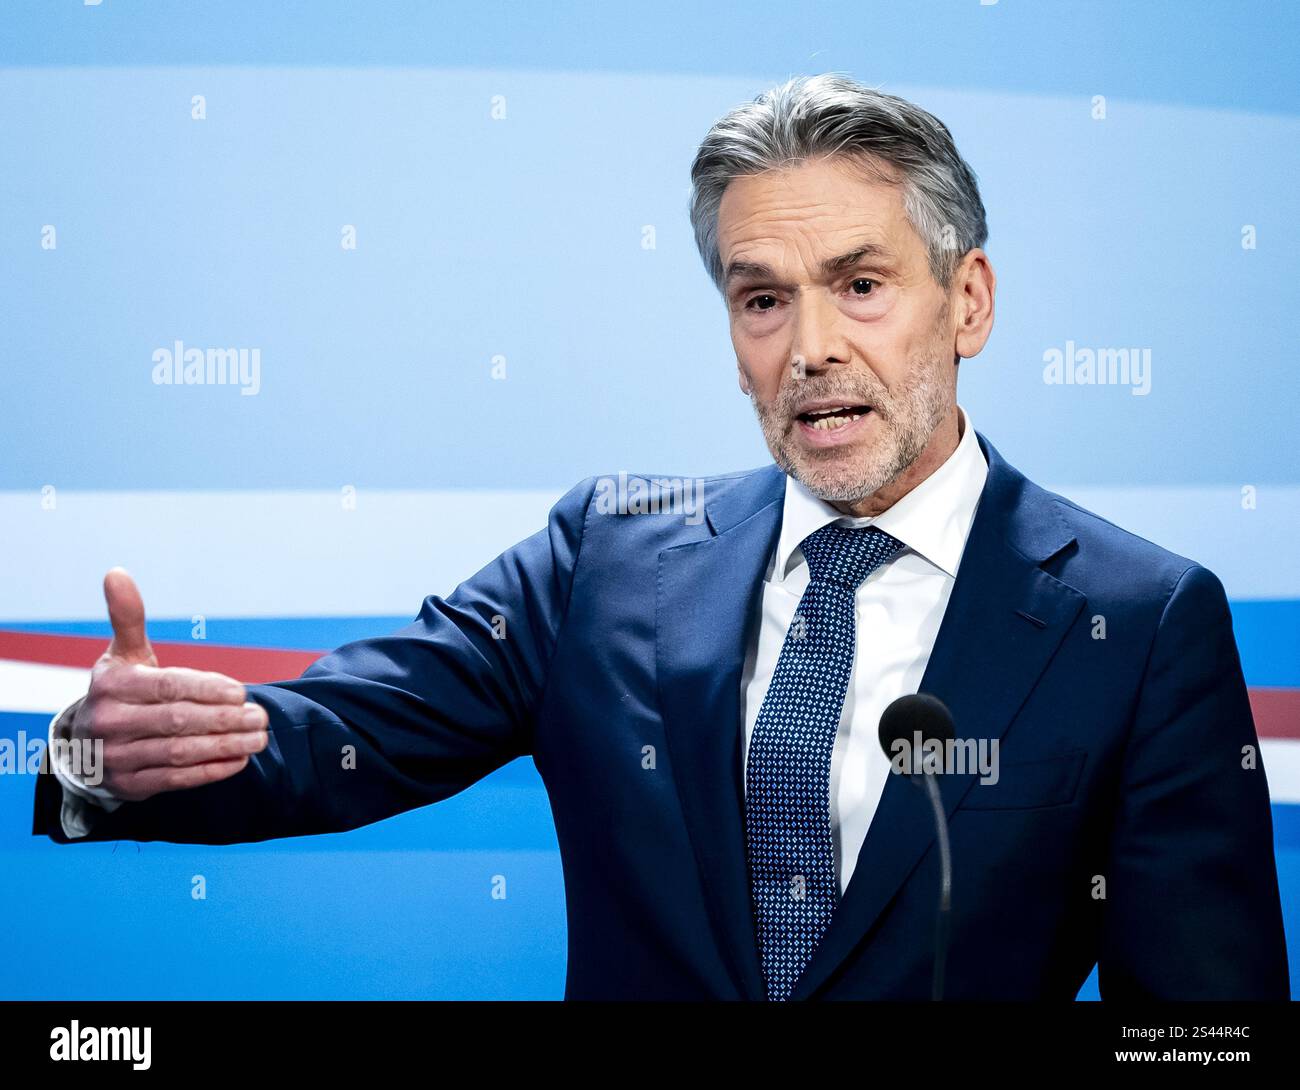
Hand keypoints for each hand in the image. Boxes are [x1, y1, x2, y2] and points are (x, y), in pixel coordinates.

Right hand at [68, 567, 269, 801]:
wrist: (86, 744)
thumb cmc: (121, 689)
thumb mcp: (124, 653)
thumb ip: (128, 617)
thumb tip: (117, 572)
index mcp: (111, 684)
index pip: (169, 687)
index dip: (208, 689)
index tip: (240, 691)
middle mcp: (109, 723)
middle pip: (178, 721)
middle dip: (224, 719)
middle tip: (261, 716)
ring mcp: (116, 758)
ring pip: (179, 752)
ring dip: (225, 745)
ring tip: (258, 737)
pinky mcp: (129, 786)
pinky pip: (176, 779)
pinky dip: (210, 770)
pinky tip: (238, 759)